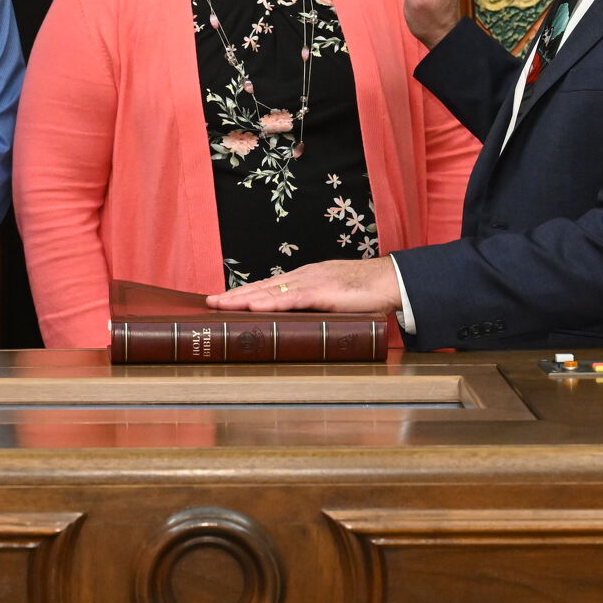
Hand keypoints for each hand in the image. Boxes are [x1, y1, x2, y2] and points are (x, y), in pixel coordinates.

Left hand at [207, 258, 401, 313]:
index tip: (223, 299)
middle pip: (262, 287)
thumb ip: (317, 310)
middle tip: (208, 303)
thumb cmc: (368, 293)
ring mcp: (311, 283)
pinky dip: (269, 304)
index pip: (268, 287)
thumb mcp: (335, 302)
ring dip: (243, 300)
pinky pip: (290, 299)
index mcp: (306, 279)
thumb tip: (300, 325)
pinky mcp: (322, 292)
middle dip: (234, 296)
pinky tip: (253, 308)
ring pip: (270, 292)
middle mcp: (303, 277)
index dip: (244, 293)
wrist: (393, 281)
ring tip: (220, 305)